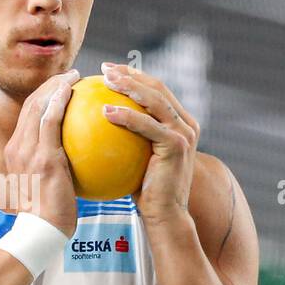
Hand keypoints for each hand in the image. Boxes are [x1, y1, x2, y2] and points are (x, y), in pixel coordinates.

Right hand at [4, 68, 79, 235]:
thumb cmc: (49, 214)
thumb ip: (53, 168)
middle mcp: (17, 147)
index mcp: (15, 153)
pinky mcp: (43, 157)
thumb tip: (73, 160)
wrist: (41, 230)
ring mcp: (27, 151)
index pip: (28, 116)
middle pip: (31, 105)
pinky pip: (50, 120)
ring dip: (56, 86)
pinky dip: (59, 100)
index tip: (61, 89)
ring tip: (74, 77)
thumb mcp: (45, 186)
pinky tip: (73, 90)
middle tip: (70, 76)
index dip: (43, 97)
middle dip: (49, 85)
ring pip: (38, 106)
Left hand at [98, 62, 199, 224]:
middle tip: (105, 70)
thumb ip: (128, 137)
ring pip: (155, 100)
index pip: (156, 90)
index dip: (134, 76)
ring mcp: (184, 133)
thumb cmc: (145, 190)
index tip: (109, 71)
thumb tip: (97, 121)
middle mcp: (186, 124)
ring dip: (129, 86)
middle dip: (130, 74)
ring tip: (105, 81)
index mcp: (179, 122)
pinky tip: (105, 111)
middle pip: (157, 88)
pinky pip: (147, 125)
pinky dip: (127, 116)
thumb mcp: (136, 158)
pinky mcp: (177, 144)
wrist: (164, 214)